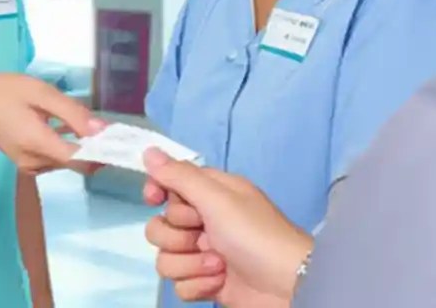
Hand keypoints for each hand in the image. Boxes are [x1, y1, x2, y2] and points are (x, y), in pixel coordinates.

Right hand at [0, 73, 105, 173]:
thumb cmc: (3, 93)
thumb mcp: (39, 93)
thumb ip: (72, 112)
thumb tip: (102, 129)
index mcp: (39, 143)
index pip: (82, 160)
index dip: (104, 152)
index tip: (120, 137)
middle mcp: (37, 163)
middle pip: (79, 162)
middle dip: (97, 146)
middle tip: (107, 123)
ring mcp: (32, 167)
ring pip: (70, 161)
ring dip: (84, 145)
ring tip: (88, 121)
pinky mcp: (30, 165)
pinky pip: (59, 159)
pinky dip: (70, 146)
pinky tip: (70, 127)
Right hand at [142, 149, 312, 302]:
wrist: (286, 285)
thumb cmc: (256, 235)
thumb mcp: (218, 198)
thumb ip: (180, 176)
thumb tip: (149, 150)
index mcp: (210, 193)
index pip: (168, 184)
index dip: (157, 191)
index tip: (154, 200)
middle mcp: (204, 221)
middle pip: (160, 226)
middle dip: (179, 236)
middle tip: (206, 236)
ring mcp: (203, 254)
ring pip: (166, 258)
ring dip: (190, 264)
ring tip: (219, 265)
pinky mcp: (205, 282)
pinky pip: (179, 284)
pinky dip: (198, 285)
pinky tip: (219, 282)